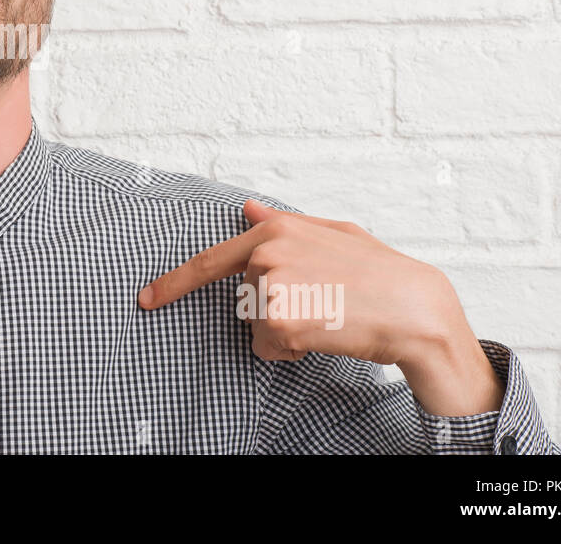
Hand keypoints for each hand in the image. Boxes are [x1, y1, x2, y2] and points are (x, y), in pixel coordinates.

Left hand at [137, 199, 502, 414]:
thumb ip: (284, 224)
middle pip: (245, 303)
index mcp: (276, 231)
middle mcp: (266, 254)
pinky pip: (270, 348)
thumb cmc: (379, 272)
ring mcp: (270, 287)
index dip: (174, 283)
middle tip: (322, 301)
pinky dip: (293, 349)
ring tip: (327, 315)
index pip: (211, 261)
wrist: (414, 307)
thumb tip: (247, 210)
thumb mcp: (333, 233)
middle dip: (276, 310)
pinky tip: (325, 332)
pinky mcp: (280, 320)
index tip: (146, 298)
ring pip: (257, 328)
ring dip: (285, 332)